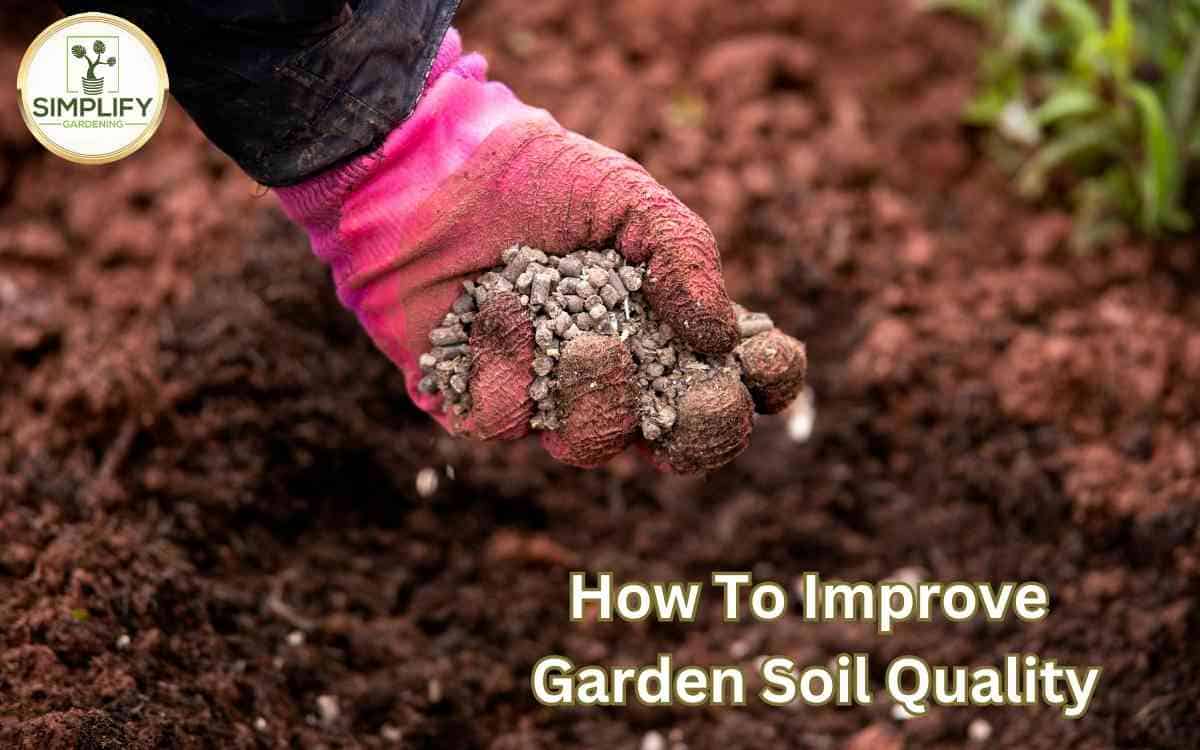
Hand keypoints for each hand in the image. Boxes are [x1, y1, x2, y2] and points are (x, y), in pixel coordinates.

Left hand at [277, 30, 804, 471]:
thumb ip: (683, 253)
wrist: (429, 167)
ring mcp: (547, 397)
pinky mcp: (478, 403)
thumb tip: (720, 335)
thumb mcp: (625, 197)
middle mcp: (616, 375)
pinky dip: (507, 366)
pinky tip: (497, 306)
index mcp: (665, 328)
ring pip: (592, 448)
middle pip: (680, 445)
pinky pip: (505, 423)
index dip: (765, 382)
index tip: (760, 356)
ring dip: (599, 398)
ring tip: (584, 342)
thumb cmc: (536, 177)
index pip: (740, 378)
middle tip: (693, 397)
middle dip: (701, 431)